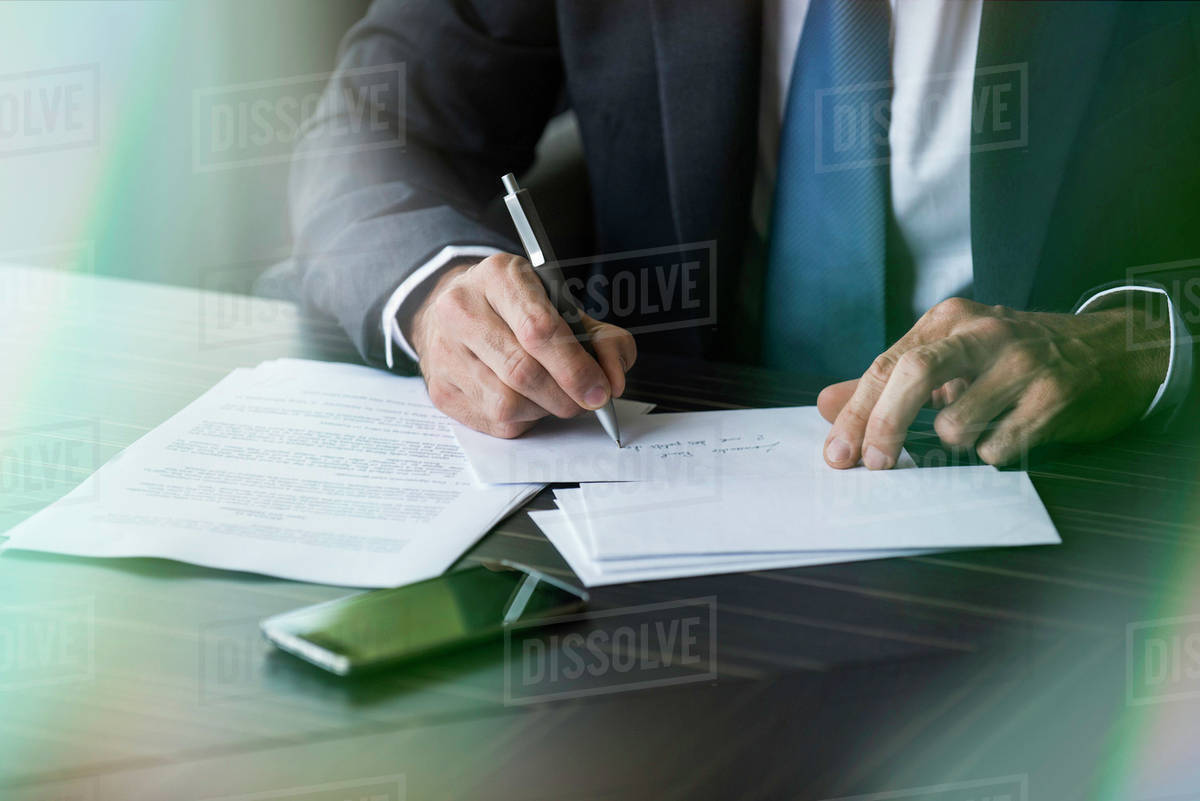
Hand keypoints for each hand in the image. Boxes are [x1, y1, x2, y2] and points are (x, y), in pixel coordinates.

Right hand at [407, 253, 635, 437]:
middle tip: (586, 401)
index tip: (601, 389)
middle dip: (565, 395)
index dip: (575, 367)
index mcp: (497, 276)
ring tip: (554, 396)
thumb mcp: (564, 307)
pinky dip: (523, 419)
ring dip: (544, 409)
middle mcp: (461, 309)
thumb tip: (613, 380)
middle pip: (522, 371)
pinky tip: (527, 400)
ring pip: (507, 403)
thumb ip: (602, 339)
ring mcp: (444, 352)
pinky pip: (493, 421)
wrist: (458, 311)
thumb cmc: (517, 310)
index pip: (538, 328)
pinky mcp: (440, 389)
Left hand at [817, 297, 1169, 468]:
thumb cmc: (1015, 358)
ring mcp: (1021, 364)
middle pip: (912, 374)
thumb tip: (824, 405)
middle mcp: (982, 333)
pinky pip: (998, 449)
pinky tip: (1013, 430)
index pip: (886, 365)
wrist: (1112, 352)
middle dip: (883, 425)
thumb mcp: (949, 357)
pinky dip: (994, 453)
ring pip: (956, 424)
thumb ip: (884, 383)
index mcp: (948, 321)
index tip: (836, 454)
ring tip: (983, 423)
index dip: (855, 414)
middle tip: (873, 464)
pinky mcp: (1053, 399)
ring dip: (957, 442)